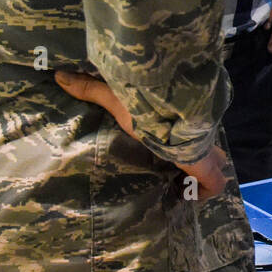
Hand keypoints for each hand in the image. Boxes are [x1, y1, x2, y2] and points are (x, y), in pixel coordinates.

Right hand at [55, 70, 226, 200]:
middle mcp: (196, 135)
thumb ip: (93, 90)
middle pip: (205, 148)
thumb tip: (58, 74)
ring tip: (178, 188)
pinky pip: (213, 185)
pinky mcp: (208, 168)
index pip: (187, 130)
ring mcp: (206, 152)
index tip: (170, 151)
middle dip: (194, 161)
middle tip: (174, 173)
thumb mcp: (118, 99)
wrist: (174, 113)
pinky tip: (186, 197)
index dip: (183, 140)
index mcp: (179, 121)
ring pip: (212, 166)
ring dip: (198, 177)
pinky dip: (203, 192)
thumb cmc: (149, 107)